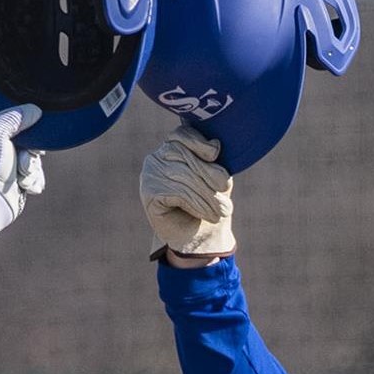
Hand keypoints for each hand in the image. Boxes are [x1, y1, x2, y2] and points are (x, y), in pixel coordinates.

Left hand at [0, 105, 46, 245]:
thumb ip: (16, 116)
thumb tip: (36, 111)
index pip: (13, 116)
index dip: (24, 125)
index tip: (28, 134)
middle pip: (28, 138)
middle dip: (30, 152)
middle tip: (23, 160)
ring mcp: (7, 163)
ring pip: (34, 157)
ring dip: (32, 169)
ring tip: (21, 178)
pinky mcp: (16, 179)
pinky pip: (35, 174)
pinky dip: (33, 180)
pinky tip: (23, 186)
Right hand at [141, 124, 235, 259]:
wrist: (199, 239)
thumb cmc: (209, 204)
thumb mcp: (217, 179)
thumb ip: (214, 162)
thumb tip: (215, 147)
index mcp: (173, 148)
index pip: (181, 135)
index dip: (198, 142)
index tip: (215, 153)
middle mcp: (157, 158)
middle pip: (183, 155)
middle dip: (208, 173)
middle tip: (225, 190)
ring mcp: (150, 174)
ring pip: (182, 175)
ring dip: (205, 193)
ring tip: (221, 209)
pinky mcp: (149, 192)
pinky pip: (174, 192)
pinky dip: (193, 203)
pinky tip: (203, 213)